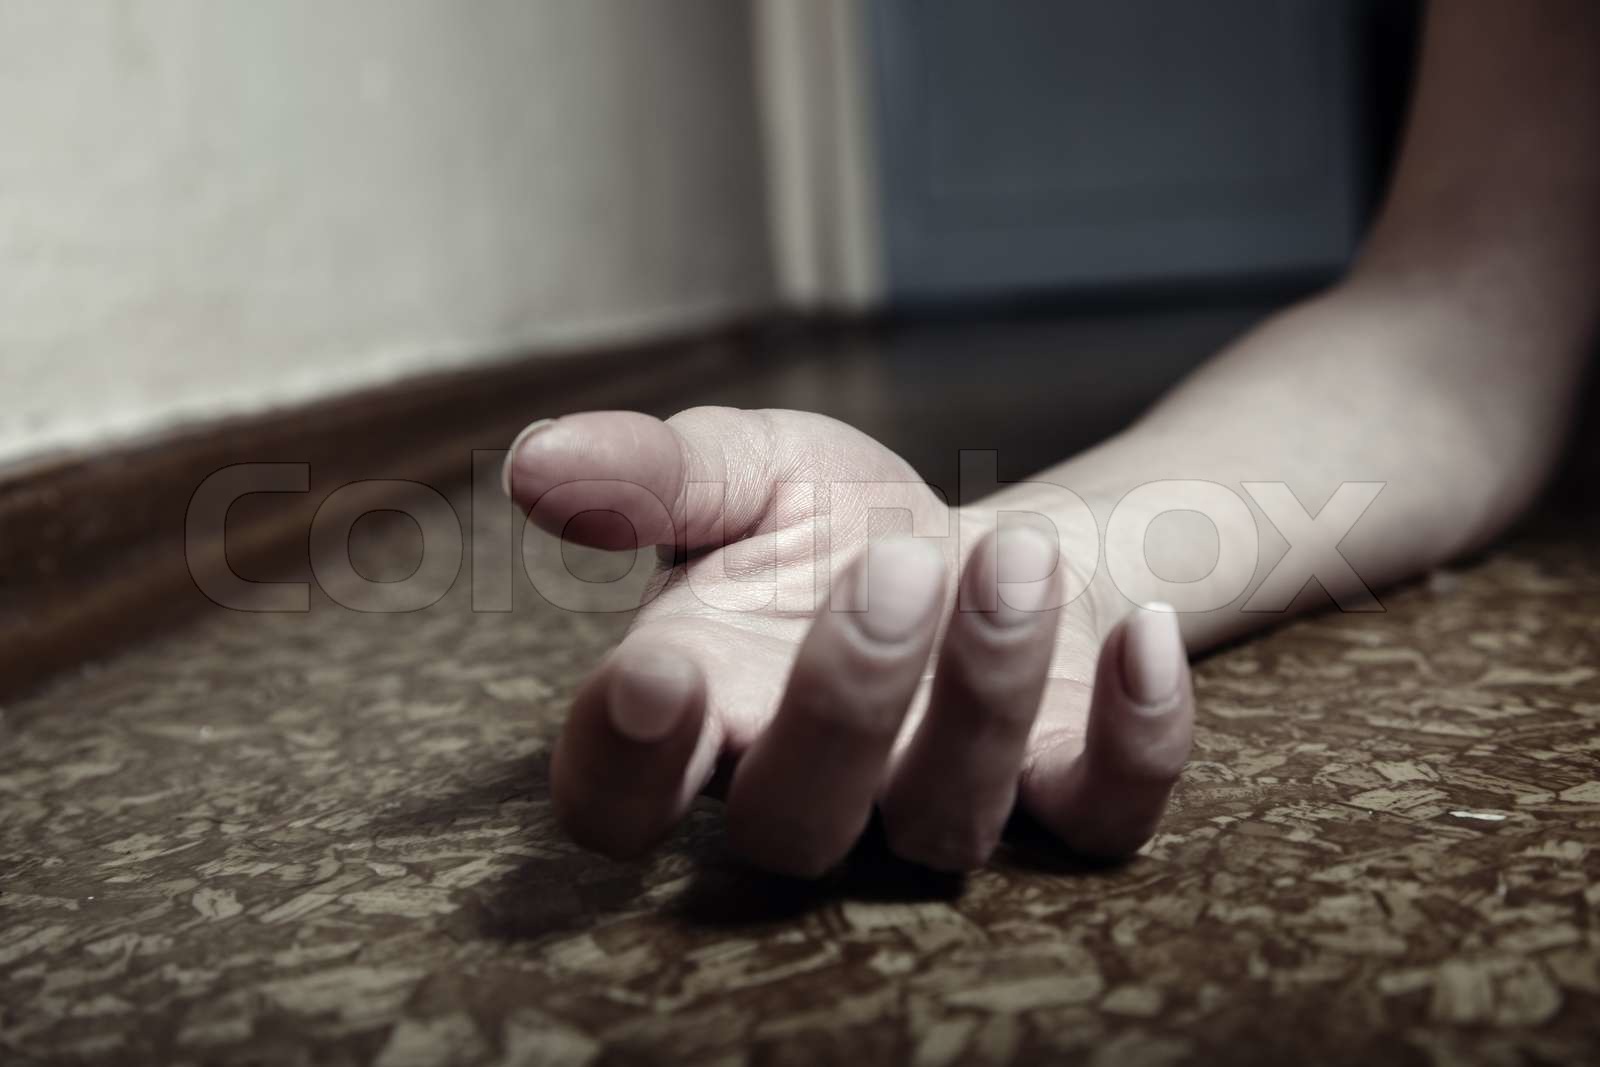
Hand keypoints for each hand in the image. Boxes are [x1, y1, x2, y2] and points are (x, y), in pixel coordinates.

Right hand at [504, 407, 1193, 875]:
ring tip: (1011, 558)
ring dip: (982, 693)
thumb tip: (533, 461)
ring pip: (945, 825)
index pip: (617, 799)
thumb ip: (649, 473)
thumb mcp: (741, 470)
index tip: (659, 669)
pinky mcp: (1058, 790)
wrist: (963, 543)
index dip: (623, 765)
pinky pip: (1101, 820)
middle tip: (895, 565)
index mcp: (703, 713)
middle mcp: (809, 790)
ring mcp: (934, 804)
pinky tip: (1142, 632)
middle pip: (792, 827)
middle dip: (843, 701)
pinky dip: (1136, 738)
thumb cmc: (827, 523)